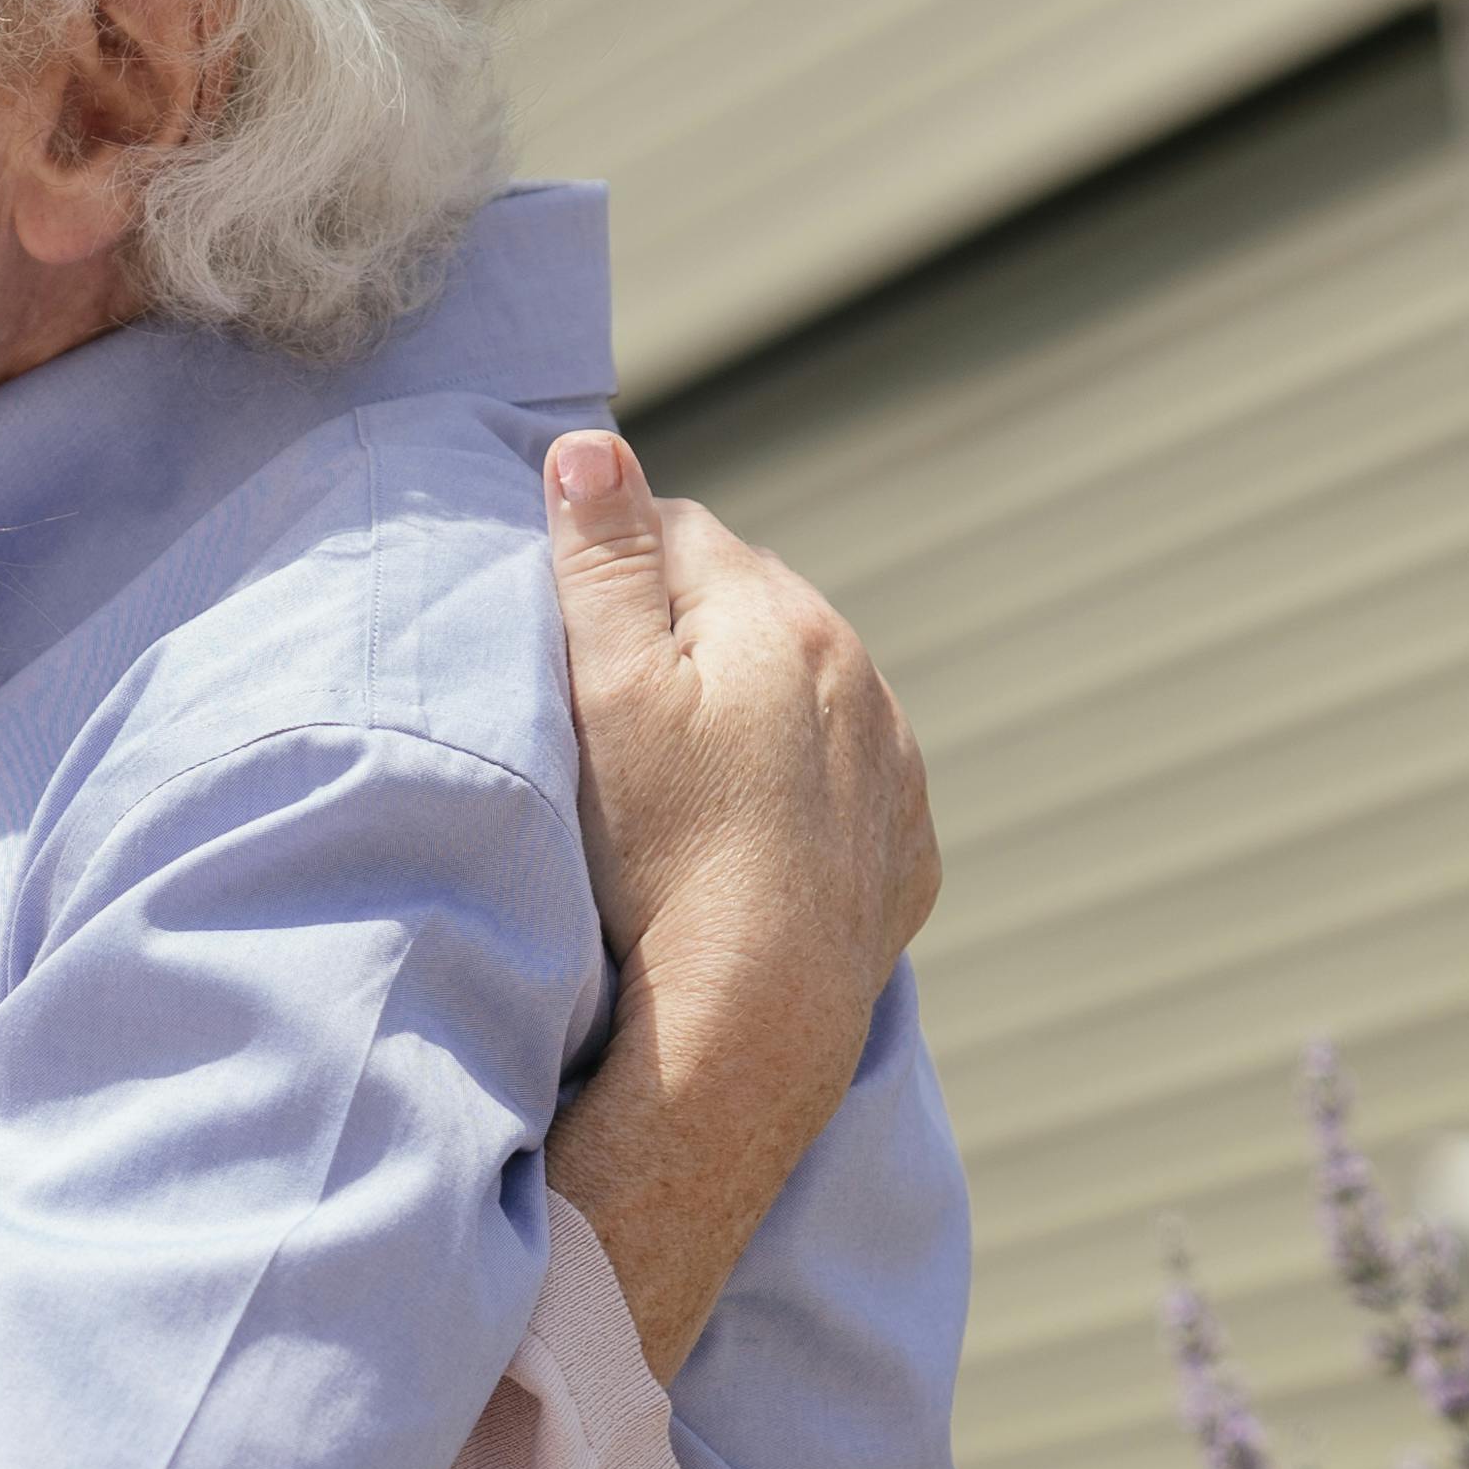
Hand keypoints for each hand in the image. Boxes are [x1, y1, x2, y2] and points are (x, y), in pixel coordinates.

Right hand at [536, 430, 937, 1374]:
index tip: (564, 624)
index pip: (676, 527)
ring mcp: (892, 763)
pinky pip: (845, 776)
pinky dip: (797, 781)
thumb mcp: (605, 695)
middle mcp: (858, 672)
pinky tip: (743, 832)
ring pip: (803, 686)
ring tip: (676, 773)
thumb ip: (602, 564)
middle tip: (608, 701)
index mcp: (776, 616)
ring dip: (746, 698)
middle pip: (747, 600)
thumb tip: (590, 446)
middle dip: (684, 623)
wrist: (755, 1023)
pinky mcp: (905, 845)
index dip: (608, 562)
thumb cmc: (659, 856)